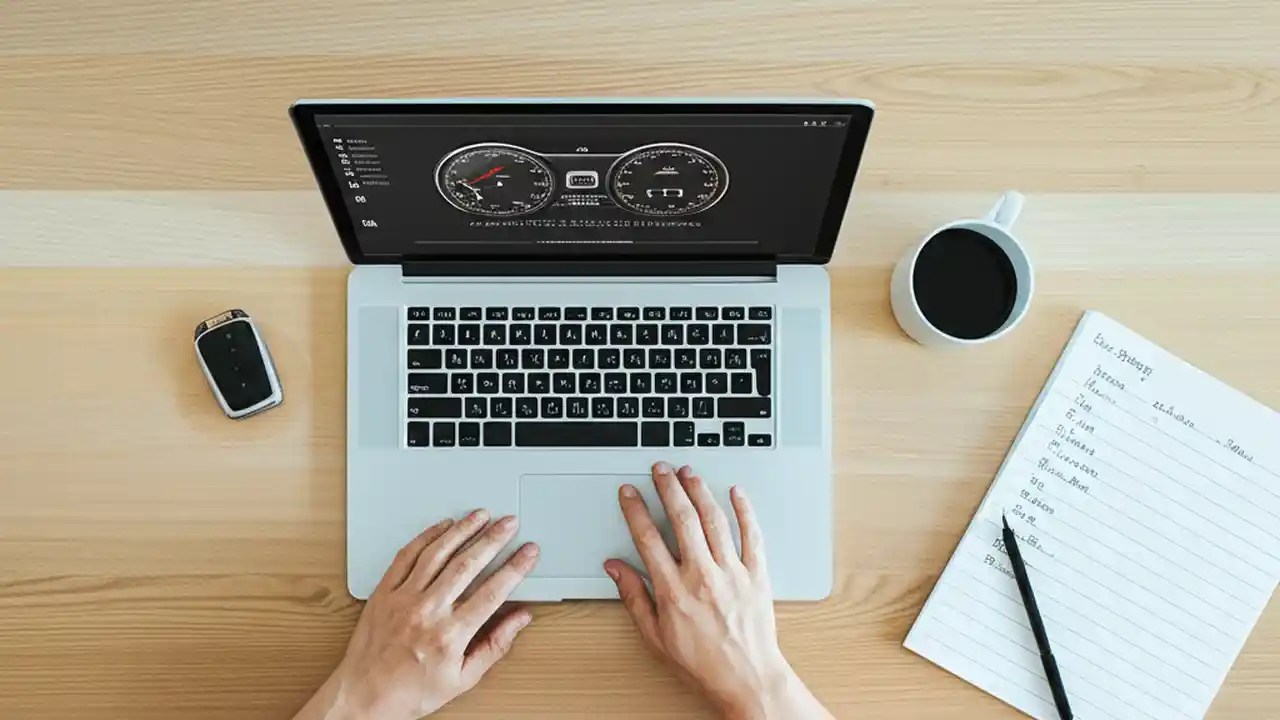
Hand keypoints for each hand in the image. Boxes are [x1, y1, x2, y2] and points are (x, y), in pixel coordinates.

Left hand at [294, 510, 538, 719]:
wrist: (363, 696)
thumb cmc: (410, 692)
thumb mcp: (463, 679)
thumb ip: (495, 645)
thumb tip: (519, 619)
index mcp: (450, 635)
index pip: (493, 592)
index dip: (515, 568)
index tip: (528, 552)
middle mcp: (427, 611)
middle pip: (468, 564)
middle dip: (493, 539)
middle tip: (509, 523)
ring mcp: (403, 598)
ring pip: (438, 553)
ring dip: (462, 530)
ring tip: (480, 516)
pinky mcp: (384, 592)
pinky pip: (406, 556)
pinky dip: (426, 537)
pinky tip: (442, 527)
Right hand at [605, 464, 832, 719]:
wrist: (747, 678)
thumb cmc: (702, 662)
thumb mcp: (656, 636)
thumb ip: (635, 597)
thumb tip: (616, 568)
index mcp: (674, 591)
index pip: (648, 538)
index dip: (635, 511)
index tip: (629, 493)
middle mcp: (702, 575)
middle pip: (682, 519)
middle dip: (668, 488)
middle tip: (659, 469)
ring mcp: (732, 572)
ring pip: (714, 520)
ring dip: (699, 491)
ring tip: (688, 472)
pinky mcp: (757, 574)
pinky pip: (752, 535)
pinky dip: (745, 510)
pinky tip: (735, 492)